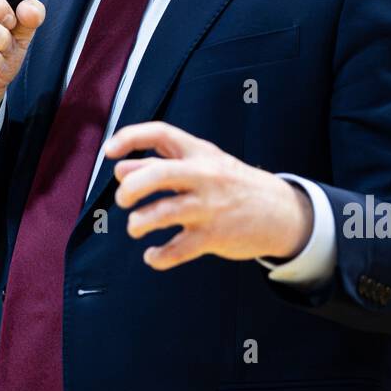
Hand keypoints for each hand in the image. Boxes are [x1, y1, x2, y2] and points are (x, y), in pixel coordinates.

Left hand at [104, 121, 313, 270]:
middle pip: (159, 174)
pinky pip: (177, 250)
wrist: (281, 211)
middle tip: (123, 200)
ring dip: (139, 223)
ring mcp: (209, 207)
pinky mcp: (214, 236)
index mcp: (199, 152)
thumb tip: (120, 170)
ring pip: (163, 213)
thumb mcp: (202, 164)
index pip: (160, 133)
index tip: (110, 152)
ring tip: (135, 227)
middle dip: (132, 187)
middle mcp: (204, 175)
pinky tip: (153, 255)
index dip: (130, 138)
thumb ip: (162, 164)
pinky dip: (158, 256)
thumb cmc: (232, 185)